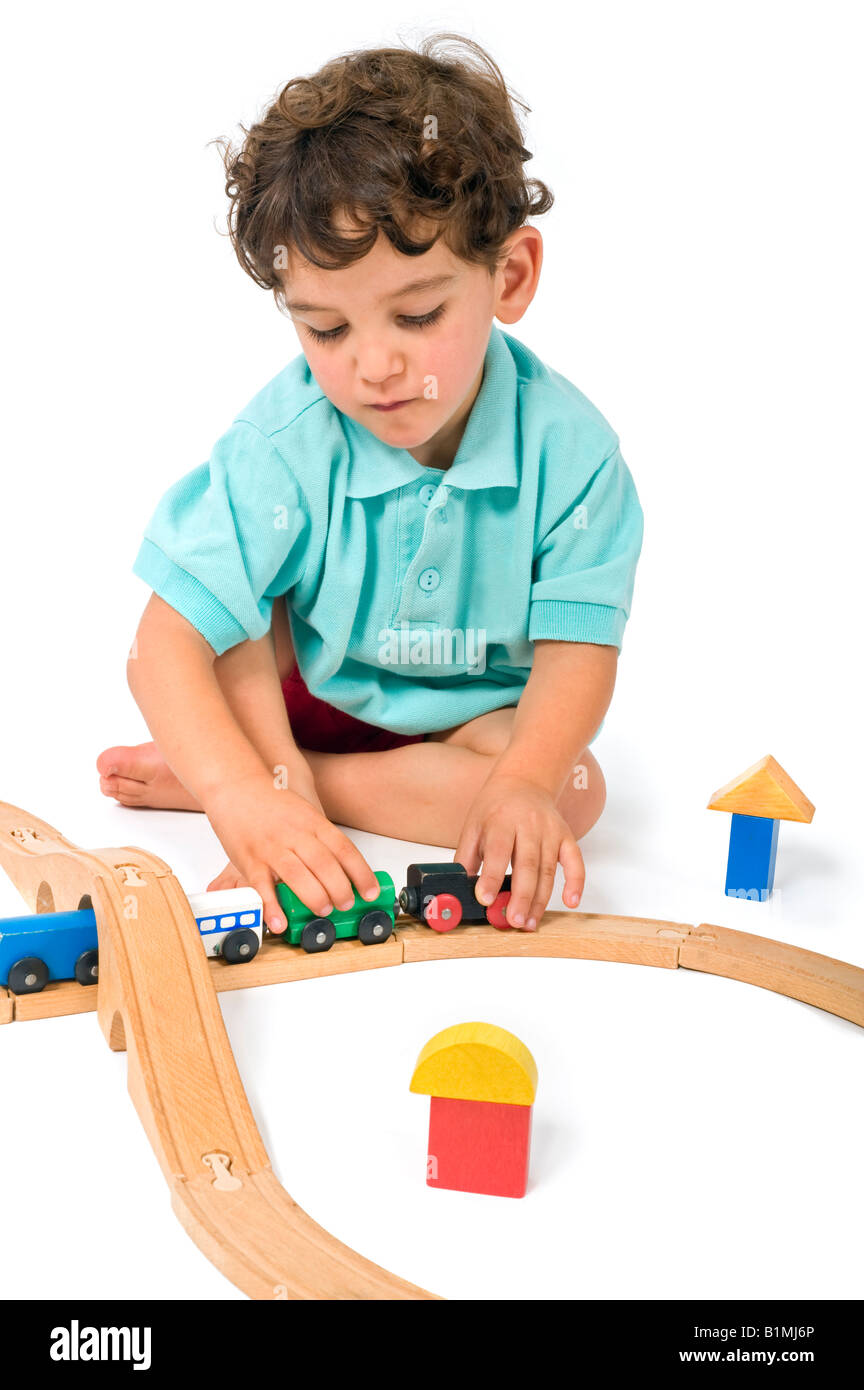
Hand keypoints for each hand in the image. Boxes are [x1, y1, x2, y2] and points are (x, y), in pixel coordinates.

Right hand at [202, 770, 381, 934]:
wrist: (237, 784)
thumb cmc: (272, 802)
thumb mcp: (304, 813)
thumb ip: (320, 839)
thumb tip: (342, 867)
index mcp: (312, 822)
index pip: (343, 849)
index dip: (360, 873)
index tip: (370, 891)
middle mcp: (294, 834)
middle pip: (324, 864)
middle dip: (340, 888)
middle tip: (346, 904)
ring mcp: (271, 847)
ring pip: (297, 875)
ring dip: (314, 896)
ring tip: (324, 910)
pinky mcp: (248, 859)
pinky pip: (262, 886)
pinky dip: (272, 906)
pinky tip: (280, 921)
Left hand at [455, 773, 583, 929]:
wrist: (524, 781)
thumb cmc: (496, 806)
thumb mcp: (473, 825)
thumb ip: (467, 856)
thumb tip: (461, 888)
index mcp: (501, 820)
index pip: (498, 851)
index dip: (492, 877)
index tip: (485, 899)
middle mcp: (528, 825)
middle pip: (528, 864)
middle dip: (522, 896)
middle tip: (514, 920)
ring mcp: (550, 831)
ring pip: (548, 869)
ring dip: (541, 899)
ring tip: (530, 922)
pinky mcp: (566, 836)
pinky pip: (575, 861)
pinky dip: (576, 882)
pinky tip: (569, 901)